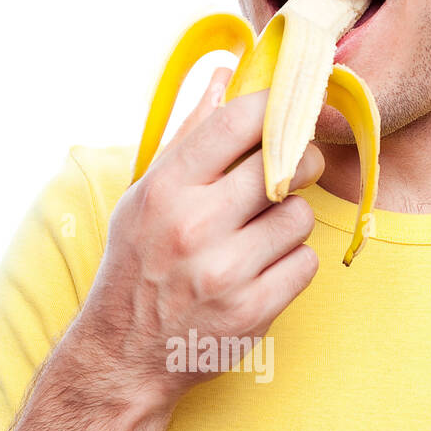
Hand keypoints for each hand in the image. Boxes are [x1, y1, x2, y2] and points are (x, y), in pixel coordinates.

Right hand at [72, 67, 323, 408]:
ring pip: (301, 217)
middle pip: (285, 166)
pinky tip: (265, 270)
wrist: (124, 356)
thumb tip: (226, 75)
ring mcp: (224, 272)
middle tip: (294, 171)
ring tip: (263, 236)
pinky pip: (305, 264)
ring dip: (291, 223)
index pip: (239, 122)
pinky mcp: (251, 311)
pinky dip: (293, 265)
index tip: (290, 114)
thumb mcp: (145, 197)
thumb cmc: (137, 267)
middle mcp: (193, 227)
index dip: (276, 110)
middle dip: (301, 163)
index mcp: (166, 189)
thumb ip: (189, 137)